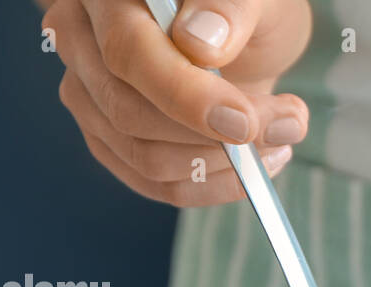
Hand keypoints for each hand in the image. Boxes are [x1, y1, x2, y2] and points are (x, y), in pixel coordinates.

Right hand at [44, 0, 311, 205]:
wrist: (240, 33)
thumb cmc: (241, 6)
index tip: (245, 121)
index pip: (127, 52)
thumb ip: (228, 6)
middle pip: (129, 113)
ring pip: (145, 158)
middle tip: (289, 125)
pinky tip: (255, 163)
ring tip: (281, 137)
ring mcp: (88, 95)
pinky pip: (157, 184)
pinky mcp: (109, 140)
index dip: (185, 95)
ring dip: (223, 165)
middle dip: (216, 136)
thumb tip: (200, 43)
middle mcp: (81, 40)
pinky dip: (213, 185)